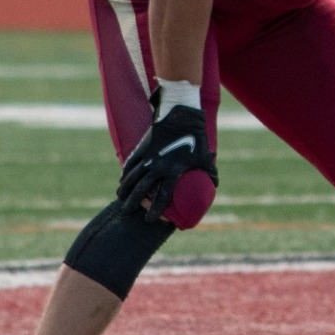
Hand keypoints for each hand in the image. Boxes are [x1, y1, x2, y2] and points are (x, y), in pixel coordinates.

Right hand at [117, 102, 213, 222]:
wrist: (182, 114)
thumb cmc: (196, 136)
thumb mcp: (204, 156)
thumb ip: (209, 172)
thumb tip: (215, 184)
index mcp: (174, 171)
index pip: (162, 196)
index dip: (155, 209)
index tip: (149, 220)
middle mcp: (158, 166)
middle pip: (142, 188)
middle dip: (134, 202)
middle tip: (126, 212)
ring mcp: (149, 155)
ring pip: (132, 175)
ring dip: (125, 188)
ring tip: (120, 197)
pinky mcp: (143, 146)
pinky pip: (132, 162)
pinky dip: (126, 172)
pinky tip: (122, 179)